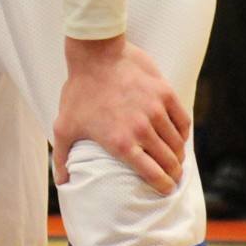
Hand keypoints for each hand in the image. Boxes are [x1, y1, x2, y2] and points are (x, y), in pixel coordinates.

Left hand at [54, 35, 189, 194]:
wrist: (95, 55)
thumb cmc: (79, 92)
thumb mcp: (64, 126)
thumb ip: (62, 157)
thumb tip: (62, 182)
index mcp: (120, 143)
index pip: (153, 175)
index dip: (163, 186)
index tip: (165, 189)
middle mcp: (142, 130)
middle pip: (169, 162)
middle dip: (174, 174)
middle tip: (173, 177)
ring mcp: (156, 112)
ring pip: (178, 144)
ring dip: (178, 155)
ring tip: (175, 160)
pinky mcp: (165, 95)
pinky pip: (183, 122)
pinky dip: (182, 133)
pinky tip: (177, 137)